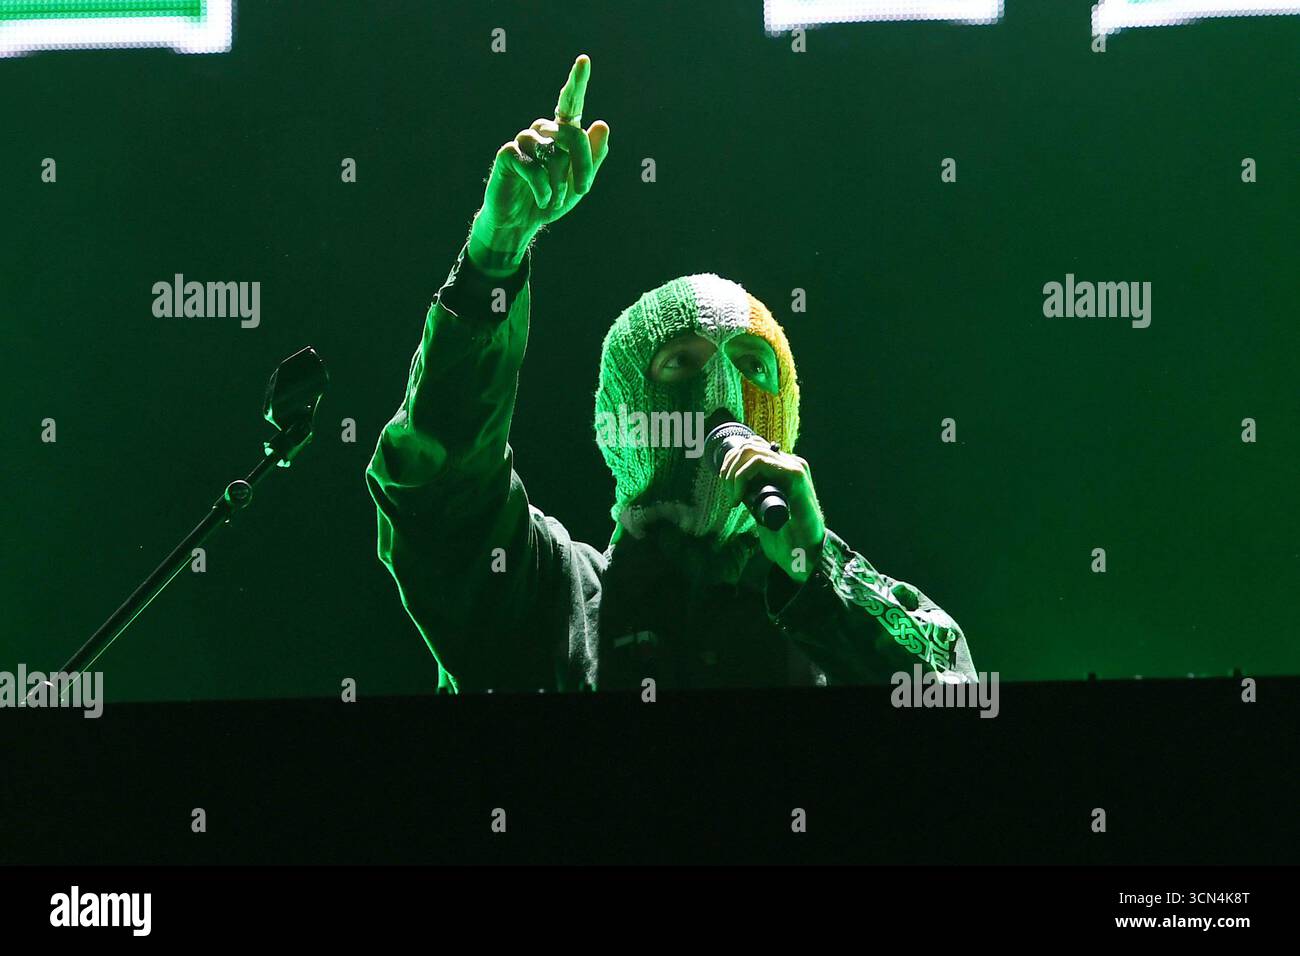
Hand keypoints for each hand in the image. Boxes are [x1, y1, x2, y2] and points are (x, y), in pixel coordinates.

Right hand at [468, 54, 610, 275]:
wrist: (521, 223)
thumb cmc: (551, 200)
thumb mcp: (579, 183)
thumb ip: (593, 157)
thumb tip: (601, 124)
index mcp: (562, 134)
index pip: (571, 103)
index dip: (577, 81)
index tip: (584, 60)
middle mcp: (543, 131)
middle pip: (572, 136)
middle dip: (583, 166)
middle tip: (582, 191)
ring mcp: (524, 139)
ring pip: (554, 154)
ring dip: (560, 183)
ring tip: (555, 199)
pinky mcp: (508, 153)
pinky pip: (535, 167)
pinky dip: (544, 189)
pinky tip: (542, 199)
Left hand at [718, 439, 826, 583]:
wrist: (805, 554)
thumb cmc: (787, 537)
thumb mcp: (764, 511)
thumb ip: (755, 498)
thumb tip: (737, 489)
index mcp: (784, 470)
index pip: (754, 448)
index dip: (732, 463)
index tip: (727, 487)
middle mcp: (790, 463)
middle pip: (749, 446)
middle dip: (729, 466)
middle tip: (728, 492)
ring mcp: (794, 466)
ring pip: (751, 450)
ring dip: (733, 472)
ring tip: (733, 495)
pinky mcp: (795, 474)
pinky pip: (758, 463)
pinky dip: (740, 477)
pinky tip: (739, 496)